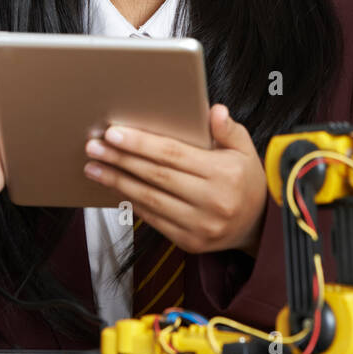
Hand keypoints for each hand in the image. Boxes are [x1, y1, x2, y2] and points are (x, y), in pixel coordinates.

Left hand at [83, 104, 268, 256]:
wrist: (258, 225)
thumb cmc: (246, 179)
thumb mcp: (246, 149)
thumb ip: (229, 129)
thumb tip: (214, 111)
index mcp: (224, 173)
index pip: (173, 154)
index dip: (141, 143)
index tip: (114, 132)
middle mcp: (212, 201)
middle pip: (156, 175)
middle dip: (120, 159)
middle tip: (94, 146)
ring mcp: (200, 225)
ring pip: (150, 199)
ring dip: (117, 182)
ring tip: (94, 167)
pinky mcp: (190, 242)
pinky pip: (154, 220)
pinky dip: (132, 202)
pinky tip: (115, 188)